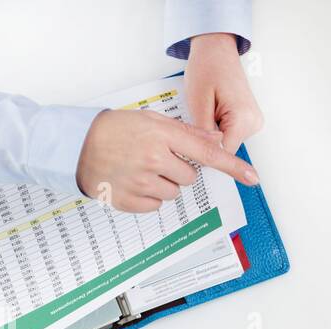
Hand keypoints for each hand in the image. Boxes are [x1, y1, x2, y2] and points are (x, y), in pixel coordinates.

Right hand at [76, 109, 258, 213]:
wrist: (77, 146)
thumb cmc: (116, 130)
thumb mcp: (151, 121)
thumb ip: (186, 132)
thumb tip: (216, 140)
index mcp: (162, 136)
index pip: (207, 154)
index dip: (233, 167)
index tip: (253, 177)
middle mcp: (154, 160)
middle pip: (190, 177)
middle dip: (178, 170)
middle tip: (156, 159)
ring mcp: (142, 182)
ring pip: (174, 193)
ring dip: (163, 184)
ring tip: (141, 170)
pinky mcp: (131, 201)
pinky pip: (156, 206)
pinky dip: (149, 197)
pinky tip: (133, 182)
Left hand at [184, 32, 262, 153]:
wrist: (216, 50)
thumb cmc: (207, 67)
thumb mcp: (198, 103)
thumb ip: (203, 134)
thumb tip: (203, 156)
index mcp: (243, 119)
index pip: (223, 154)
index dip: (204, 153)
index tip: (192, 151)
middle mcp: (253, 123)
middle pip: (226, 150)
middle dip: (208, 141)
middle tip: (198, 118)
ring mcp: (253, 122)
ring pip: (227, 143)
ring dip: (212, 133)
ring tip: (206, 111)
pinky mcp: (248, 120)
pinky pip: (230, 134)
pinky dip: (217, 128)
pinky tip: (212, 112)